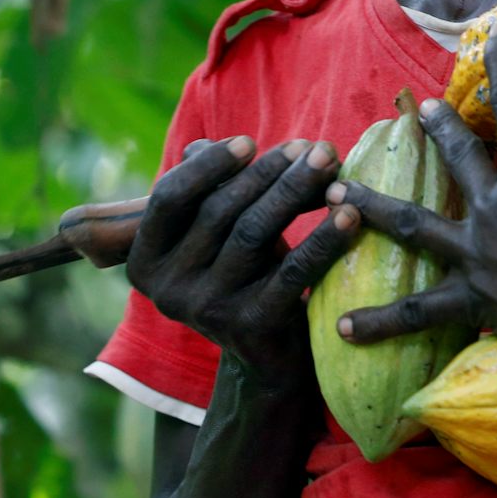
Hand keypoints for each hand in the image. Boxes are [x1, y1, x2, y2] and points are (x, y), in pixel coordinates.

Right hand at [127, 136, 355, 387]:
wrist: (271, 356)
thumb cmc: (245, 275)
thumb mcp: (218, 234)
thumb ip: (209, 189)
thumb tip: (208, 146)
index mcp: (147, 260)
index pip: (169, 199)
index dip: (208, 166)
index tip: (249, 141)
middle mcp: (167, 289)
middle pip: (219, 210)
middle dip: (268, 171)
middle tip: (312, 146)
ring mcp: (206, 311)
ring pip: (253, 232)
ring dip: (295, 190)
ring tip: (329, 162)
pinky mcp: (251, 327)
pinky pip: (292, 271)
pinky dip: (323, 238)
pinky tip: (349, 214)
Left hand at [328, 21, 496, 380]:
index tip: (495, 29)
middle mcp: (494, 213)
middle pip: (458, 160)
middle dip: (439, 129)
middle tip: (415, 109)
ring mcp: (478, 260)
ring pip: (412, 226)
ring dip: (371, 206)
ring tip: (329, 195)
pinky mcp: (475, 305)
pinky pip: (419, 313)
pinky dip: (382, 320)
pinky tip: (340, 324)